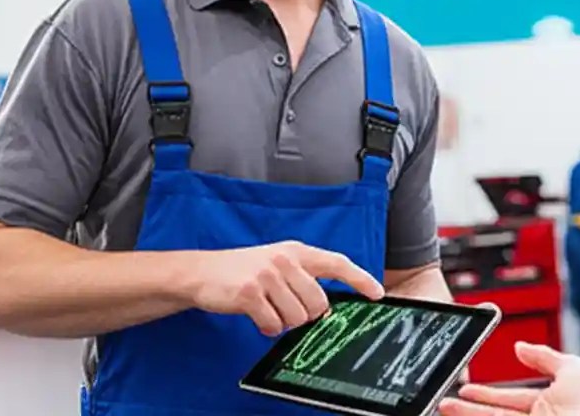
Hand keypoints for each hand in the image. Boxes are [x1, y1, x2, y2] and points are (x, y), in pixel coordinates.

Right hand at [187, 240, 383, 336]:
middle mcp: (285, 260)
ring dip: (283, 322)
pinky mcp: (251, 293)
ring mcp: (267, 276)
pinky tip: (256, 316)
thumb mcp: (276, 264)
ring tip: (267, 308)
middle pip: (319, 303)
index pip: (336, 263)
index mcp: (295, 251)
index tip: (377, 293)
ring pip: (298, 318)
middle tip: (286, 309)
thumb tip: (325, 309)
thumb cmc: (243, 271)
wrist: (202, 272)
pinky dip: (266, 328)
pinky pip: (274, 325)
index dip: (360, 279)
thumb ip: (302, 279)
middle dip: (306, 315)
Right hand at [438, 342, 579, 415]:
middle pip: (496, 414)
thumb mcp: (573, 369)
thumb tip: (520, 347)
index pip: (510, 399)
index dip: (487, 394)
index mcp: (548, 404)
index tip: (466, 389)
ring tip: (444, 409)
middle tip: (445, 402)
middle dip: (469, 408)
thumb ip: (544, 356)